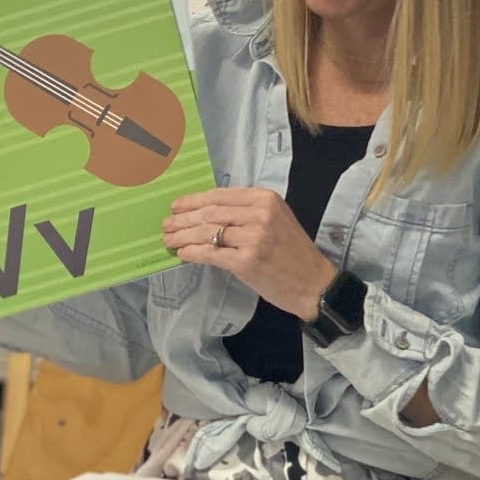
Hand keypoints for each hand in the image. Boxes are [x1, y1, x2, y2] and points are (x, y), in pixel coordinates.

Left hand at [164, 188, 337, 318]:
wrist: (313, 284)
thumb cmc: (293, 254)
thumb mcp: (276, 220)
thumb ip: (248, 212)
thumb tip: (208, 213)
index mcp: (265, 199)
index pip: (221, 196)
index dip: (194, 200)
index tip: (176, 205)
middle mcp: (259, 214)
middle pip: (210, 212)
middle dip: (183, 218)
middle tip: (166, 225)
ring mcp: (253, 237)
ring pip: (207, 232)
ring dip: (183, 236)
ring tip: (169, 240)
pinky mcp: (246, 261)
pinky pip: (211, 253)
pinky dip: (193, 253)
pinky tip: (182, 254)